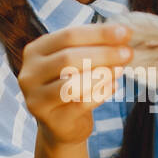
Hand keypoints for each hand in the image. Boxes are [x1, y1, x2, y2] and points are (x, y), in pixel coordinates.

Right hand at [18, 22, 130, 146]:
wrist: (61, 124)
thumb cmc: (71, 84)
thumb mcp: (76, 60)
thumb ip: (92, 45)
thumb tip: (123, 33)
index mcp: (34, 51)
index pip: (68, 36)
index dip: (99, 33)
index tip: (126, 32)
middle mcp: (29, 74)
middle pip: (68, 58)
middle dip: (103, 53)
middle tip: (128, 53)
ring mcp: (36, 99)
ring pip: (71, 83)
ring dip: (101, 74)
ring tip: (121, 69)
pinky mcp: (51, 120)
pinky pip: (80, 105)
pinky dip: (100, 94)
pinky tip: (112, 87)